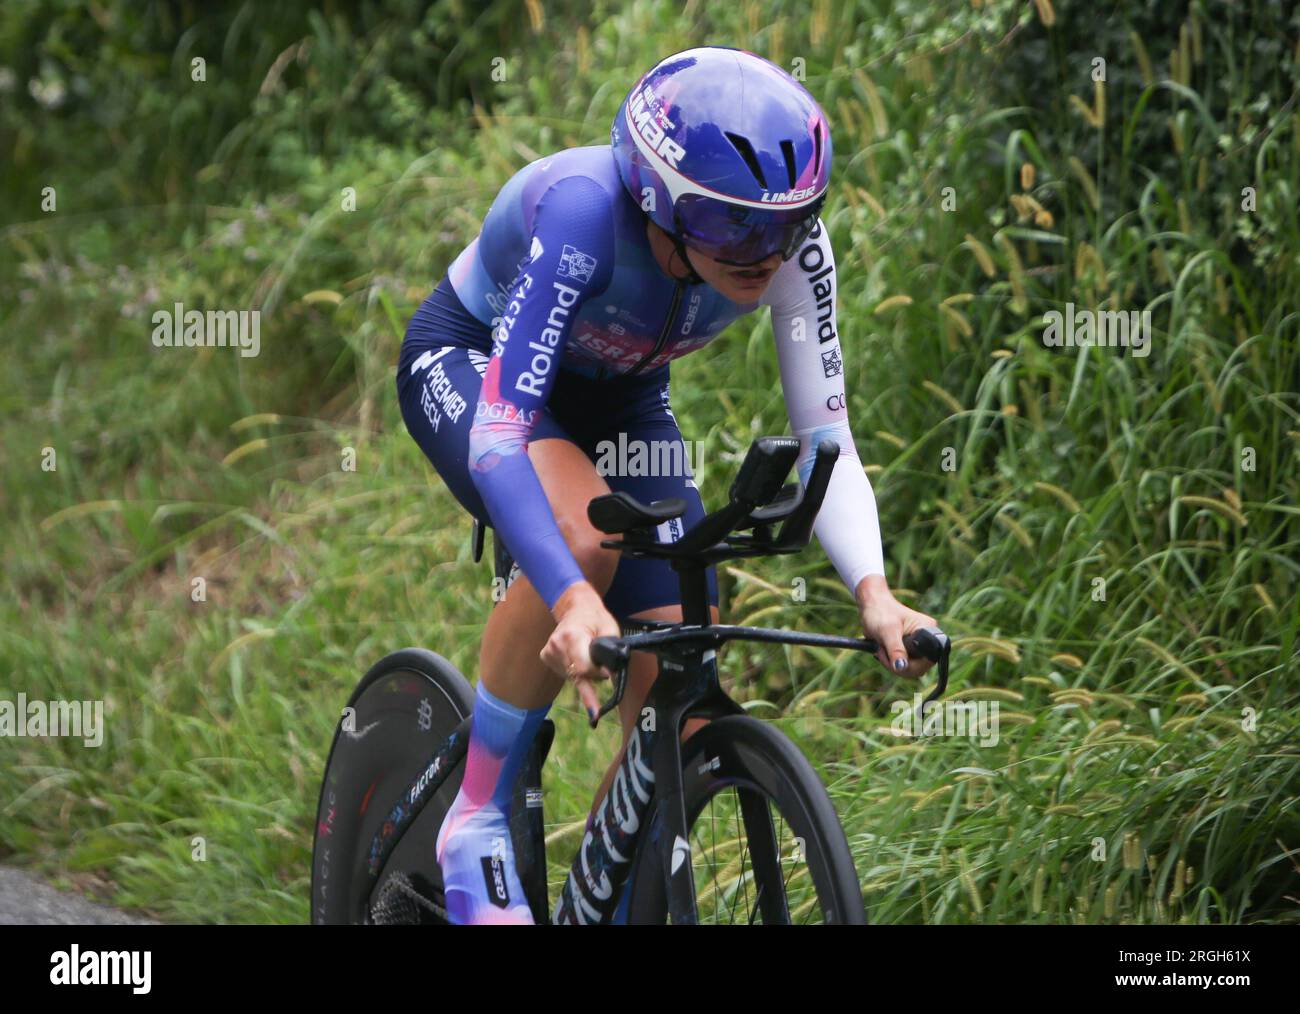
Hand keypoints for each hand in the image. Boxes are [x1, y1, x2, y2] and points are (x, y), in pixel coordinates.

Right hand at [541, 581, 621, 719]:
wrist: (575, 607)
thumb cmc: (595, 618)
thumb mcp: (610, 629)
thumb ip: (612, 651)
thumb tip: (611, 674)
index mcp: (572, 636)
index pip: (583, 668)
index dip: (598, 672)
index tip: (606, 671)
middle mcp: (556, 644)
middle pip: (577, 674)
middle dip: (592, 674)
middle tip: (599, 664)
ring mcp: (548, 651)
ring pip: (571, 676)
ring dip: (583, 674)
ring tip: (588, 658)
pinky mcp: (545, 656)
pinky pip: (564, 673)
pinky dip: (574, 671)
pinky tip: (578, 659)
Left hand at [855, 575, 937, 677]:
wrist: (870, 606)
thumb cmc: (879, 612)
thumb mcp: (887, 631)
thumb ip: (895, 650)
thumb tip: (901, 668)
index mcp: (928, 629)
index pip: (929, 659)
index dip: (911, 665)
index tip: (892, 655)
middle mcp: (927, 638)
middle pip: (919, 667)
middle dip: (898, 665)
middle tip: (882, 651)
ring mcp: (918, 645)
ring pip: (910, 669)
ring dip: (892, 664)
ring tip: (881, 649)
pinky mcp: (909, 650)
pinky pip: (904, 666)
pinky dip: (891, 663)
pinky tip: (883, 650)